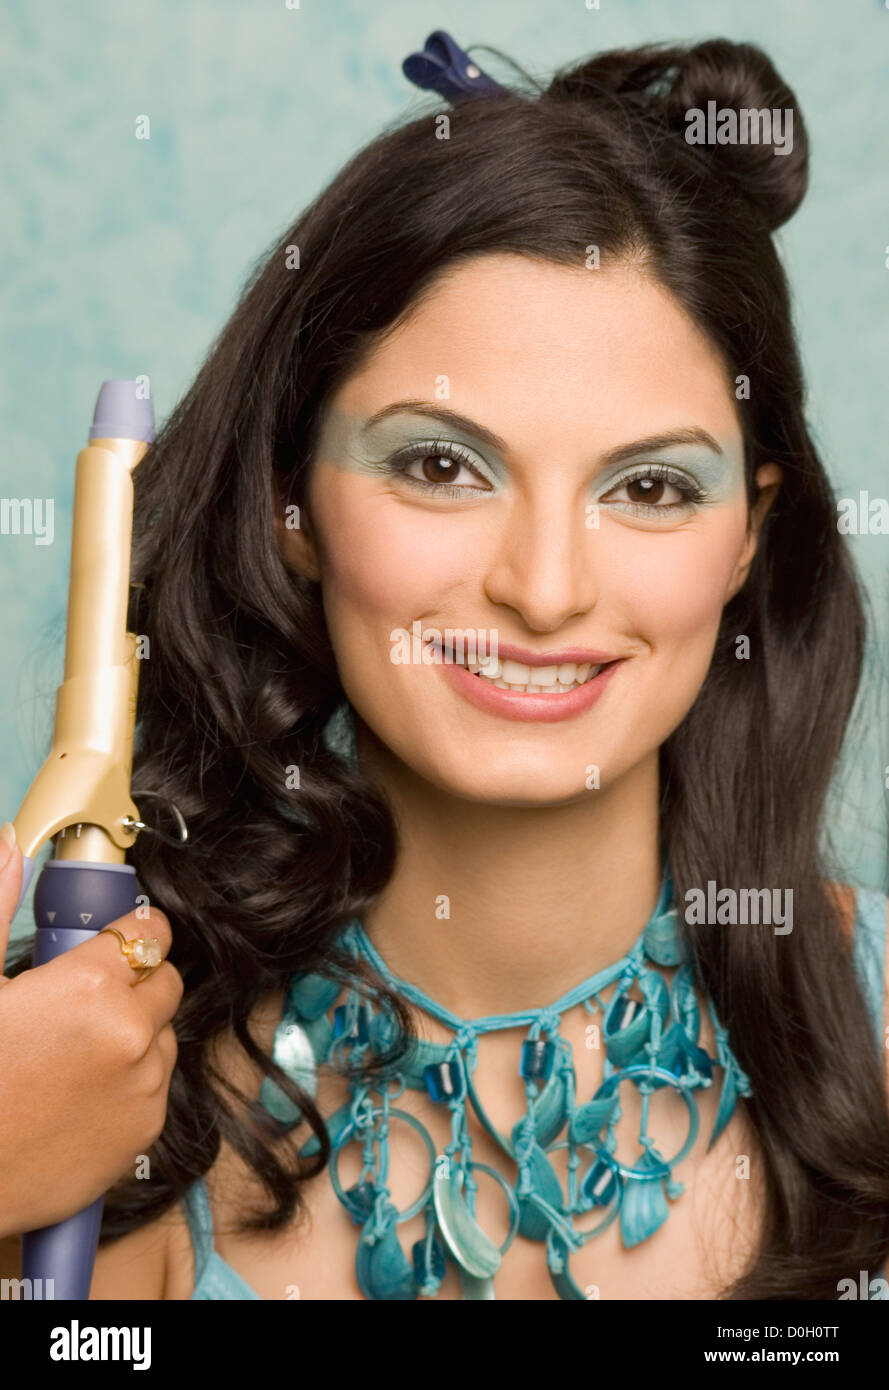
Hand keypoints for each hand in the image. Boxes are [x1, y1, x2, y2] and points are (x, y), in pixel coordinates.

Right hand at [0, 823, 183, 1237]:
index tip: (119, 938)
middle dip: (136, 983)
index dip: (133, 931)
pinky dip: (131, 1082)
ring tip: (75, 1053)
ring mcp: (144, 1085)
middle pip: (165, 982)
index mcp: (88, 987)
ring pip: (164, 1036)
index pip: (147, 932)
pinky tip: (80, 1094)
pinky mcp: (146, 1131)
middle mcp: (131, 1033)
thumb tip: (6, 846)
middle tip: (87, 1000)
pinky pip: (156, 1086)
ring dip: (136, 1034)